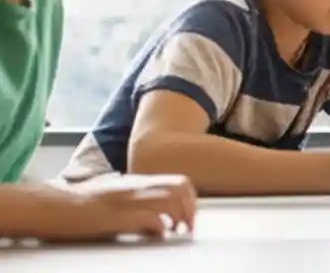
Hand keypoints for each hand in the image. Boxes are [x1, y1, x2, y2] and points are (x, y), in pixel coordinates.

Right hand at [47, 175, 196, 240]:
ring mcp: (125, 200)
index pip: (178, 182)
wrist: (51, 206)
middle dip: (190, 208)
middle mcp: (134, 188)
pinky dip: (158, 227)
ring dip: (179, 217)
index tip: (190, 216)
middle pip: (179, 188)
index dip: (190, 199)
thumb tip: (155, 217)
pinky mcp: (114, 217)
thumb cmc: (79, 204)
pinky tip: (157, 234)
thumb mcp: (113, 194)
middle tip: (187, 227)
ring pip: (169, 200)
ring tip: (177, 231)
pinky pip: (147, 218)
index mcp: (136, 183)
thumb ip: (135, 199)